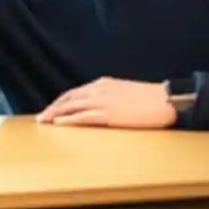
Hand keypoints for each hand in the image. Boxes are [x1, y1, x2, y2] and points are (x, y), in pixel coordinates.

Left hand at [36, 77, 175, 128]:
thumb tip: (101, 105)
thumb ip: (110, 96)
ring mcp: (103, 102)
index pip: (75, 93)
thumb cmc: (151, 99)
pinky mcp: (108, 114)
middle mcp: (98, 90)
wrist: (167, 100)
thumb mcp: (124, 92)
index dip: (61, 102)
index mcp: (102, 84)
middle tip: (41, 117)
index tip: (51, 109)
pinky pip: (83, 117)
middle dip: (53, 108)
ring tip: (44, 121)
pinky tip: (58, 124)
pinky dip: (68, 120)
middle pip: (68, 99)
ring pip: (71, 107)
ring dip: (55, 114)